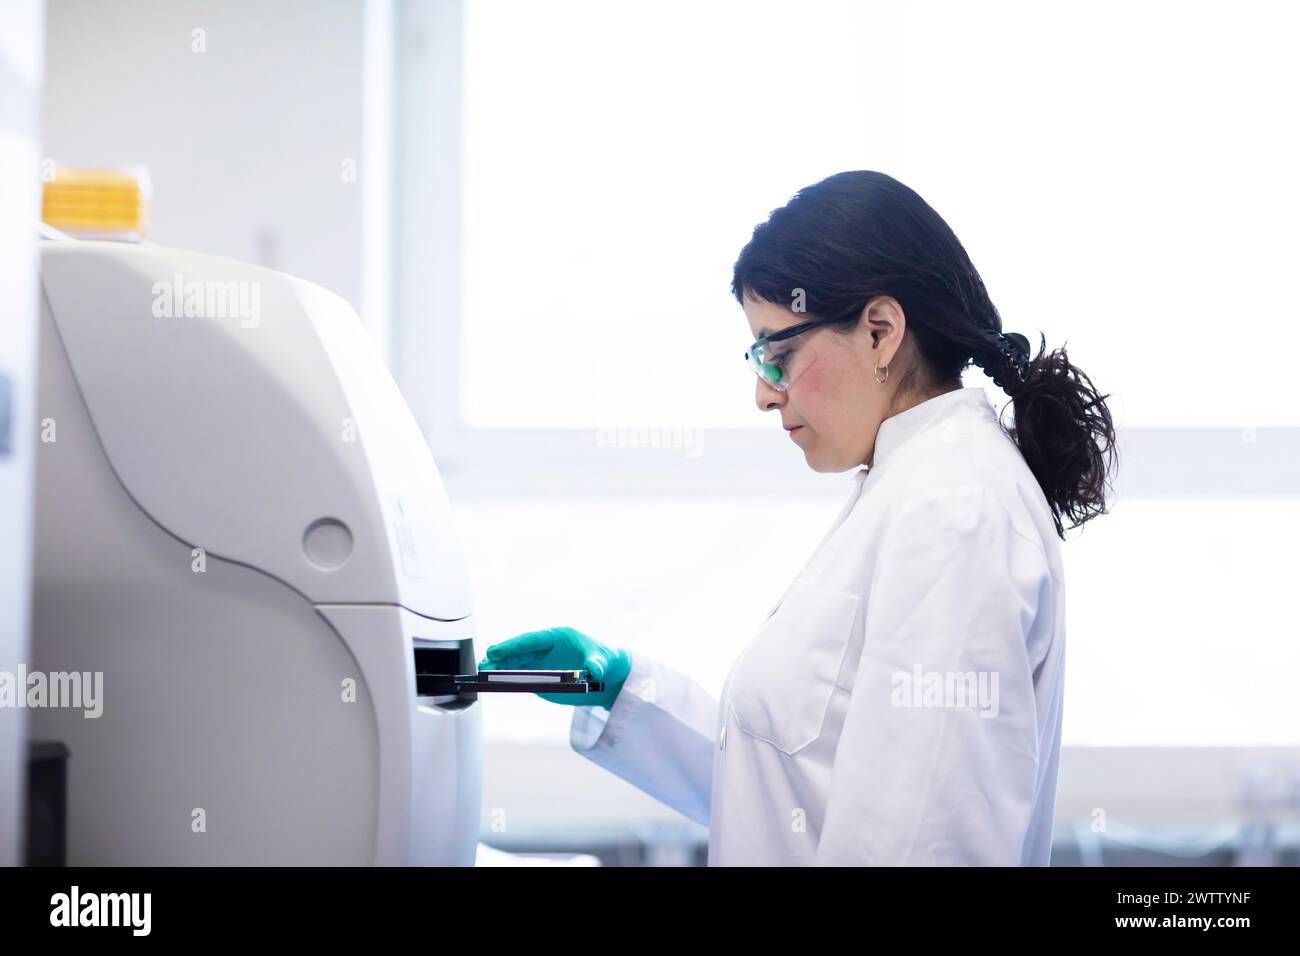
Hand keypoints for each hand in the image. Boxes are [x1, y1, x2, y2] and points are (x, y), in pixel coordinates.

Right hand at [478, 627, 631, 707]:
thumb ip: (597, 663)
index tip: (497, 650)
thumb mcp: (604, 659)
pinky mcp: (540, 679)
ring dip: (499, 669)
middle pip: (518, 652)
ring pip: (515, 664)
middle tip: (484, 665)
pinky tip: (493, 683)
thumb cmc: (607, 659)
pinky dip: (506, 680)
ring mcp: (540, 664)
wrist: (608, 676)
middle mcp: (545, 649)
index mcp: (557, 636)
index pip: (531, 639)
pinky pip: (520, 678)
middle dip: (501, 657)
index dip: (514, 645)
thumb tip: (593, 669)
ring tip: (483, 674)